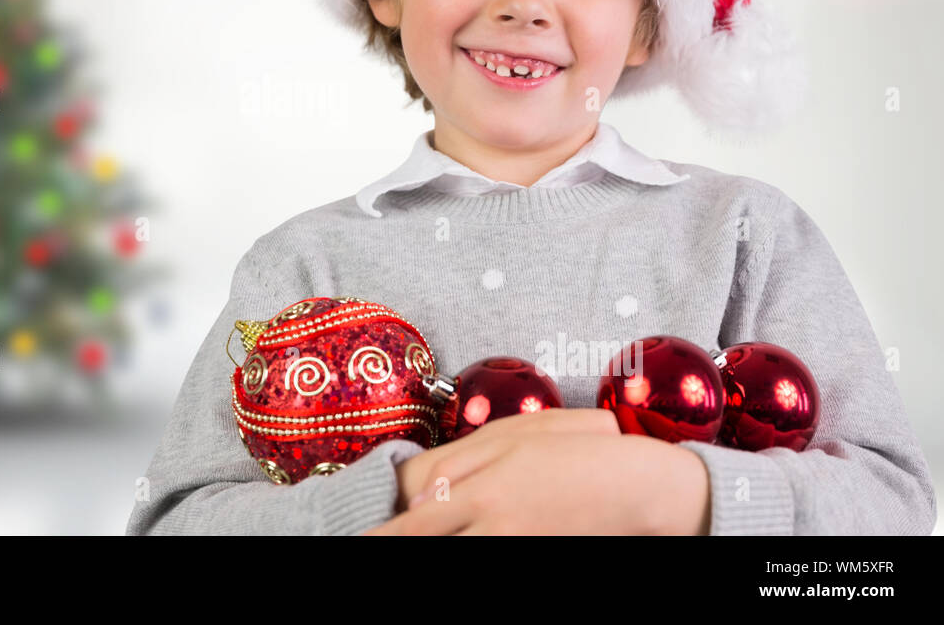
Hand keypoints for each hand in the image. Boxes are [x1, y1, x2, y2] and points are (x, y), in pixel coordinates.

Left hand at [372, 414, 710, 534]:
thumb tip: (420, 487)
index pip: (412, 508)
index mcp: (478, 480)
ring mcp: (507, 539)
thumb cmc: (577, 452)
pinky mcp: (529, 556)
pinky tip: (455, 544)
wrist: (639, 484)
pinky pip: (485, 559)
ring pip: (447, 552)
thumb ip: (461, 460)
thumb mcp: (515, 438)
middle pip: (422, 536)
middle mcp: (486, 514)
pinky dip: (466, 554)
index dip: (384, 525)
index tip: (358, 532)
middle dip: (391, 542)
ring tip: (396, 545)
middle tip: (359, 544)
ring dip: (424, 548)